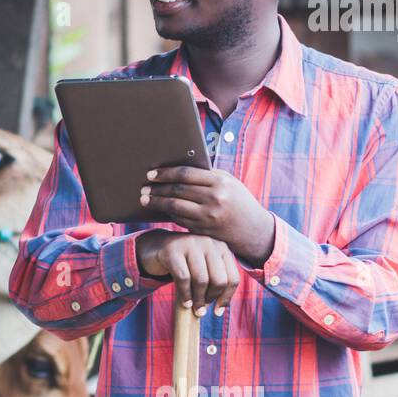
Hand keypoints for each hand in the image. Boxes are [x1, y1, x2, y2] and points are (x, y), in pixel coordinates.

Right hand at [135, 230, 240, 315]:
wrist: (156, 248)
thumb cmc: (184, 263)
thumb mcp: (204, 268)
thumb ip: (216, 280)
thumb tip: (221, 309)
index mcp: (221, 248)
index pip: (232, 278)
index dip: (226, 298)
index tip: (217, 312)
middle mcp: (208, 243)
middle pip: (219, 280)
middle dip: (211, 298)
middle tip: (202, 309)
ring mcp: (190, 244)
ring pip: (201, 280)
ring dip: (198, 299)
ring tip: (193, 307)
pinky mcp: (172, 250)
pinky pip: (183, 278)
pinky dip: (185, 294)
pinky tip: (185, 302)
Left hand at [139, 166, 275, 266]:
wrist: (254, 229)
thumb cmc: (238, 201)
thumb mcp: (228, 183)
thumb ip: (206, 175)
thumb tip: (177, 167)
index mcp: (220, 182)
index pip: (186, 174)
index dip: (165, 173)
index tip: (152, 173)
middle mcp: (215, 198)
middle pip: (177, 190)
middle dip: (157, 188)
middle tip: (143, 187)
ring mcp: (209, 216)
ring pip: (175, 206)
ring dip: (157, 202)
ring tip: (145, 199)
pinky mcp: (204, 230)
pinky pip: (179, 219)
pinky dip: (167, 213)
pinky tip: (160, 209)